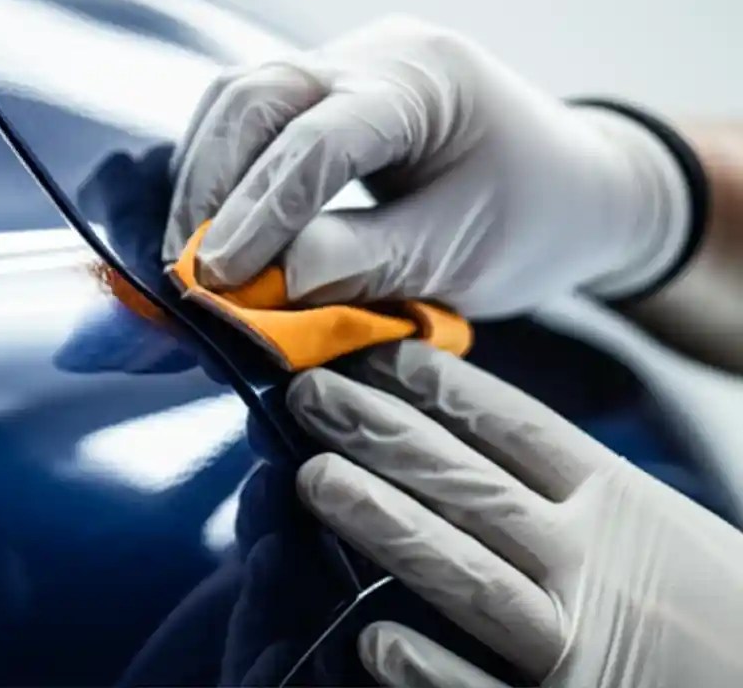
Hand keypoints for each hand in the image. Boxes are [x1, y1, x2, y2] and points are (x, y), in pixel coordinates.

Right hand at [164, 17, 689, 316]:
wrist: (576, 187)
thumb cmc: (537, 221)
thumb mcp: (460, 256)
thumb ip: (361, 264)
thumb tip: (266, 284)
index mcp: (427, 80)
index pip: (320, 138)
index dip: (261, 212)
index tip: (220, 281)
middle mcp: (377, 52)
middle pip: (258, 94)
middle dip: (211, 184)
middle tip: (187, 266)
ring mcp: (349, 62)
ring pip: (240, 96)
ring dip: (204, 175)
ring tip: (190, 252)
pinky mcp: (329, 89)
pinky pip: (252, 115)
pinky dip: (221, 169)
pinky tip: (211, 223)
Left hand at [287, 341, 742, 686]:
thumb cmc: (716, 609)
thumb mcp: (658, 526)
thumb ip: (571, 489)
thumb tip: (462, 435)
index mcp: (619, 501)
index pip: (513, 426)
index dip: (435, 387)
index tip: (368, 353)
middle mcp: (594, 562)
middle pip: (470, 485)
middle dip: (383, 436)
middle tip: (308, 395)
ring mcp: (579, 645)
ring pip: (468, 576)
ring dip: (388, 525)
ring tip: (314, 479)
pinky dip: (432, 669)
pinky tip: (374, 640)